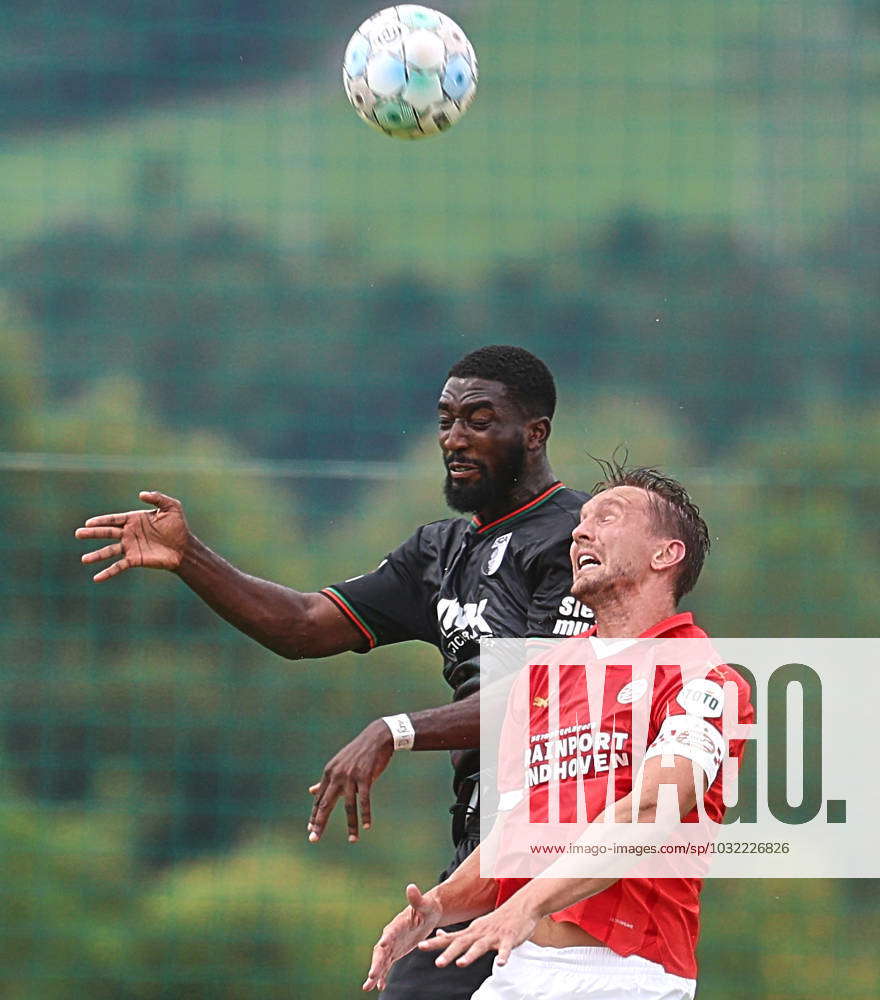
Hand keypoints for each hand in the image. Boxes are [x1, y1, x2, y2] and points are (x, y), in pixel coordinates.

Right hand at [75, 491, 189, 581]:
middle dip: (93, 533)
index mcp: (134, 520)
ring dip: (97, 555)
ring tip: (84, 559)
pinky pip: (118, 566)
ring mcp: (131, 548)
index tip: (88, 522)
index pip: (114, 520)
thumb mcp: (171, 507)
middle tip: (78, 534)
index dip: (101, 521)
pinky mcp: (135, 560)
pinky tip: (96, 578)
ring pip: (109, 551)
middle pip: (107, 533)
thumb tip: (141, 494)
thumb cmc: (179, 526)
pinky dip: (108, 572)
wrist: (185, 547)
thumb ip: (157, 498)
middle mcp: (129, 534)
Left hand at [308, 720, 393, 842]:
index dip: (314, 815)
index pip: (319, 799)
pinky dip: (366, 814)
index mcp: (329, 773)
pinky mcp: (365, 777)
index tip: (310, 829)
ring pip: (349, 806)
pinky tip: (367, 826)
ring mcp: (351, 776)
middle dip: (319, 823)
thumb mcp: (338, 765)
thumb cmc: (358, 753)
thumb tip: (311, 791)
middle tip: (313, 838)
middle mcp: (337, 775)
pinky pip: (364, 800)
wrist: (377, 737)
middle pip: (326, 804)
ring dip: (351, 825)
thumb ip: (326, 780)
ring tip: (353, 840)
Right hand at [363, 884, 441, 991]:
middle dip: (376, 963)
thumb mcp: (426, 905)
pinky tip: (379, 988)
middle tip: (371, 976)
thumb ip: (417, 899)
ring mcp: (392, 944)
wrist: (427, 913)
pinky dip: (383, 975)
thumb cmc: (428, 907)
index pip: (390, 931)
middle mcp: (392, 934)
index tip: (383, 945)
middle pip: (381, 950)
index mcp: (398, 923)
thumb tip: (411, 887)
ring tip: (367, 988)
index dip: (387, 938)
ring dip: (375, 973)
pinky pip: (387, 964)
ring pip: (381, 960)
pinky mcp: (395, 951)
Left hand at [417, 896, 539, 968]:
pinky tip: (500, 964)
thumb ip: (458, 934)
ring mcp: (494, 935)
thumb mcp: (476, 926)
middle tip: (437, 964)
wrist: (522, 906)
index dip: (435, 943)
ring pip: (480, 946)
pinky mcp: (509, 938)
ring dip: (470, 956)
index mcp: (471, 932)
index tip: (420, 946)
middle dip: (449, 953)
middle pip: (462, 943)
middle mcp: (480, 933)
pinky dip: (503, 956)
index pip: (450, 938)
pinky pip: (506, 949)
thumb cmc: (497, 921)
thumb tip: (438, 934)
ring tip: (461, 964)